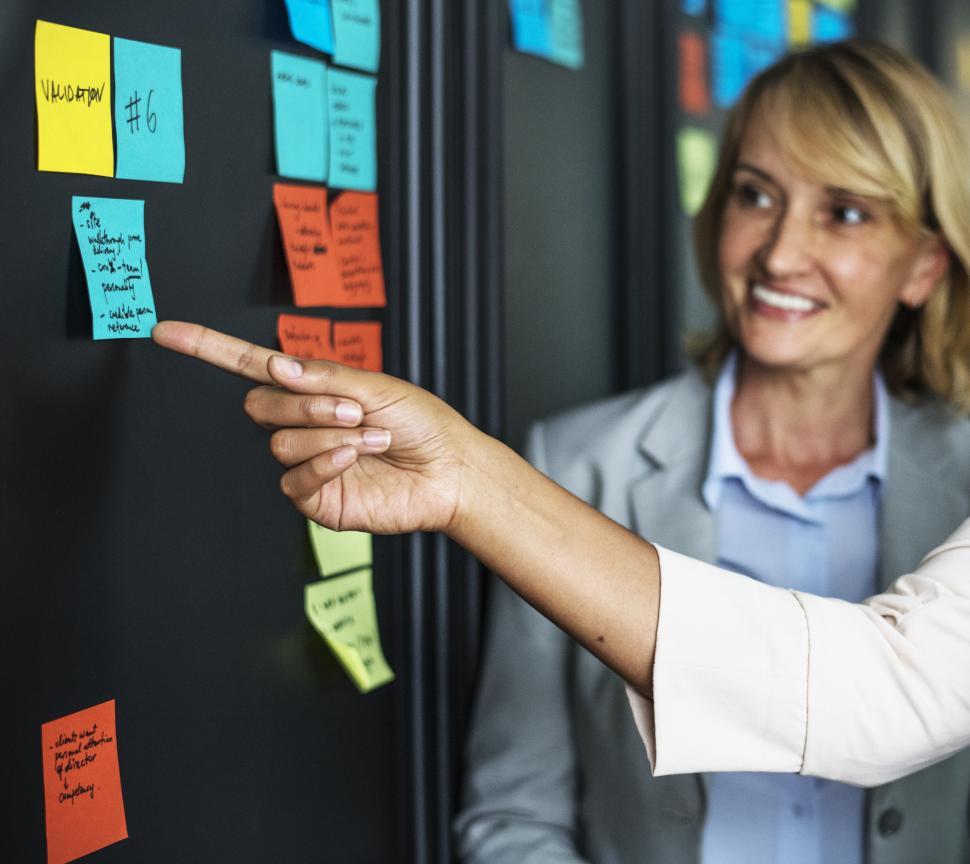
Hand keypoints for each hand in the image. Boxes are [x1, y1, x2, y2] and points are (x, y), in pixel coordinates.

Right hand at [152, 321, 478, 534]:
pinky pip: (294, 480)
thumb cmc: (420, 423)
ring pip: (279, 443)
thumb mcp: (376, 385)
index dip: (209, 349)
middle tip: (352, 408)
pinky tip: (355, 457)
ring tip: (371, 436)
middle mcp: (301, 425)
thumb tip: (275, 368)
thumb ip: (324, 377)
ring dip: (329, 434)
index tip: (166, 332)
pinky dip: (326, 463)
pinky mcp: (315, 498)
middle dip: (305, 404)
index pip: (251, 367)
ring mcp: (305, 462)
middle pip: (259, 406)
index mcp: (313, 390)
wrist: (448, 470)